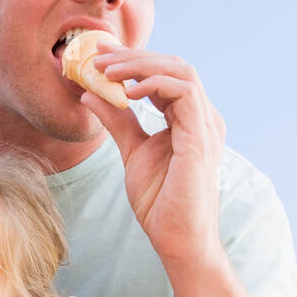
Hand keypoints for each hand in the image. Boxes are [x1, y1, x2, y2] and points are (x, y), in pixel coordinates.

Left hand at [79, 44, 226, 270]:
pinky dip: (155, 84)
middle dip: (133, 56)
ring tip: (108, 70)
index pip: (165, 75)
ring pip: (180, 71)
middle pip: (173, 65)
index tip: (99, 56)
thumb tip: (91, 94)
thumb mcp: (132, 152)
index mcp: (189, 119)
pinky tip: (129, 91)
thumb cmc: (161, 203)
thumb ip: (118, 122)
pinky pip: (184, 92)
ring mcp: (206, 125)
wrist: (178, 240)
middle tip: (98, 56)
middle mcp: (202, 117)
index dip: (133, 61)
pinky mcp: (202, 137)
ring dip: (141, 65)